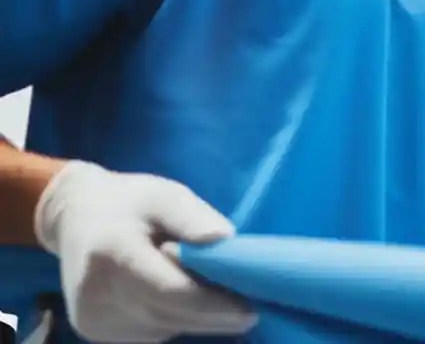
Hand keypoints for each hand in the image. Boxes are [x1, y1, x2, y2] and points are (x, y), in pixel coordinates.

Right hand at [34, 161, 256, 341]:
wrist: (74, 217)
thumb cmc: (130, 202)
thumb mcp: (165, 195)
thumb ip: (192, 218)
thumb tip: (225, 240)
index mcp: (113, 251)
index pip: (170, 290)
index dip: (213, 304)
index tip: (250, 308)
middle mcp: (96, 292)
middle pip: (169, 316)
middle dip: (214, 316)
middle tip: (250, 310)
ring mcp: (90, 317)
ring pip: (162, 330)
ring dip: (195, 319)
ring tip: (220, 299)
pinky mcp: (91, 331)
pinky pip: (148, 334)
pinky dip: (173, 321)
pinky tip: (183, 302)